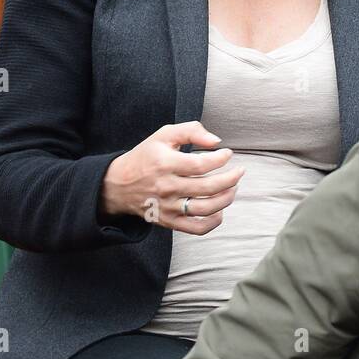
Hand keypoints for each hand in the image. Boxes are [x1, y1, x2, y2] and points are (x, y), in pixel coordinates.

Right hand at [99, 121, 244, 234]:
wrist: (118, 185)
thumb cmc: (147, 156)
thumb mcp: (164, 135)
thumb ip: (191, 131)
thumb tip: (216, 141)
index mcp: (165, 163)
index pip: (201, 164)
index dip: (221, 159)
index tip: (227, 153)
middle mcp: (167, 187)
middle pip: (207, 187)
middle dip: (231, 179)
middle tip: (240, 171)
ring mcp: (168, 207)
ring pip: (205, 208)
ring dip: (226, 198)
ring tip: (233, 188)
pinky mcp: (169, 221)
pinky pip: (196, 228)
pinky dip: (213, 222)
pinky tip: (219, 210)